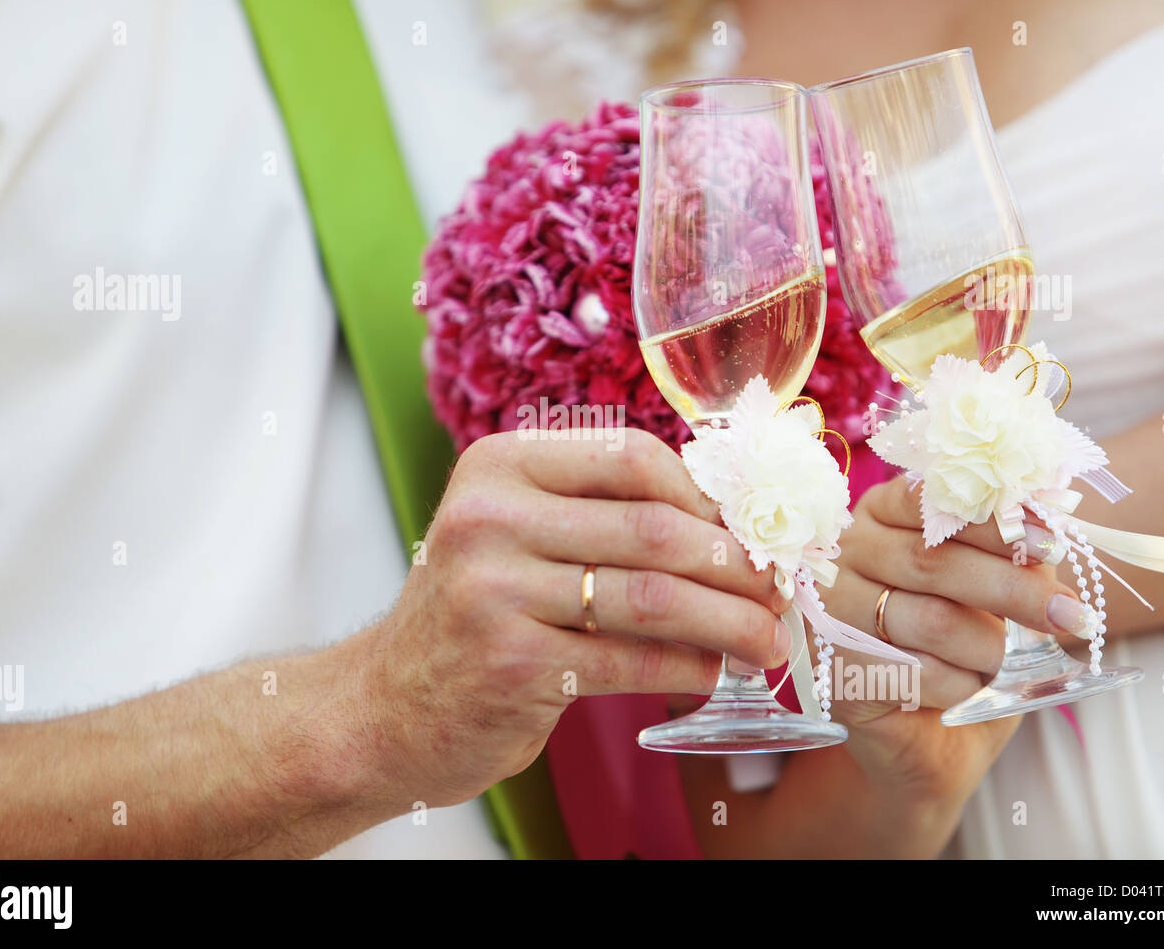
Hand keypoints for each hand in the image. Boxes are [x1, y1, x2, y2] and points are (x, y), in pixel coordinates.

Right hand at [358, 428, 791, 809]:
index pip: (630, 457)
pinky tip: (716, 671)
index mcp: (499, 466)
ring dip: (729, 621)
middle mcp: (489, 517)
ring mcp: (494, 590)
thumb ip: (599, 516)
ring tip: (767, 640)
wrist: (385, 706)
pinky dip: (689, 666)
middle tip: (778, 590)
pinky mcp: (511, 662)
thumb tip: (730, 524)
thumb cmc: (475, 615)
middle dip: (734, 563)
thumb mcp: (516, 537)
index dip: (706, 496)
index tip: (749, 531)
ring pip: (653, 596)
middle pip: (652, 527)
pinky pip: (632, 660)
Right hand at [686, 474, 1081, 856]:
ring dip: (989, 650)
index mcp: (881, 516)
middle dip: (1013, 589)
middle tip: (1070, 617)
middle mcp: (844, 555)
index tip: (1053, 544)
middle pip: (933, 560)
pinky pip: (915, 674)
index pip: (932, 499)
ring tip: (1004, 665)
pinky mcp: (832, 671)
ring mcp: (830, 613)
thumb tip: (1050, 532)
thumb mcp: (995, 594)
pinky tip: (964, 692)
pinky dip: (960, 688)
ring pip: (931, 620)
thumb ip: (1014, 555)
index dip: (994, 520)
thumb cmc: (964, 652)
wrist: (929, 741)